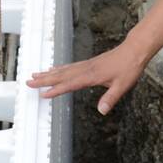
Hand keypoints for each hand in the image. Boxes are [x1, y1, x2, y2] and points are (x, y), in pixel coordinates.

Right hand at [27, 40, 147, 114]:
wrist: (134, 51)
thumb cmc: (129, 68)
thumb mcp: (122, 86)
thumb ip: (111, 98)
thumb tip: (102, 111)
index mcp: (92, 76)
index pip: (70, 84)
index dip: (56, 90)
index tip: (43, 94)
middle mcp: (86, 69)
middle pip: (61, 75)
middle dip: (44, 80)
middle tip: (29, 82)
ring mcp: (86, 65)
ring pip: (63, 70)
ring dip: (48, 73)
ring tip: (35, 75)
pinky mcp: (89, 63)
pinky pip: (69, 66)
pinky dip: (59, 68)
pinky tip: (54, 69)